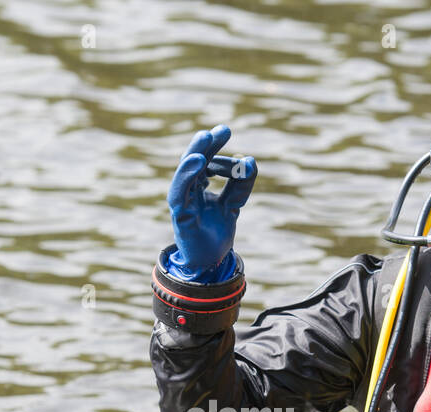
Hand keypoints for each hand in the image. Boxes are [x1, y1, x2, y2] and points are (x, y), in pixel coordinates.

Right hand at [166, 125, 256, 282]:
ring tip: (206, 138)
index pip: (206, 161)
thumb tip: (251, 161)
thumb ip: (241, 184)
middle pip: (194, 162)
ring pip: (184, 174)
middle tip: (222, 129)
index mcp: (199, 187)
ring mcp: (182, 203)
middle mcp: (188, 192)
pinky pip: (179, 192)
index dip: (215, 145)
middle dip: (206, 144)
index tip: (226, 130)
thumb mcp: (234, 204)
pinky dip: (187, 176)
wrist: (210, 263)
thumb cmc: (217, 232)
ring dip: (194, 154)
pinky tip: (199, 162)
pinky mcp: (179, 215)